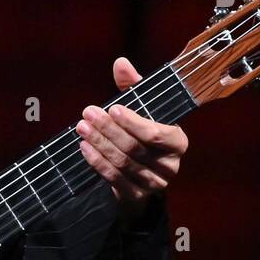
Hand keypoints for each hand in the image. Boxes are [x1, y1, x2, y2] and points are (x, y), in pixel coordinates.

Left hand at [75, 57, 188, 221]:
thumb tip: (120, 63)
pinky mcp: (136, 196)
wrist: (139, 177)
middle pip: (135, 147)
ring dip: (99, 144)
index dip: (133, 122)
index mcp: (177, 142)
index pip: (157, 133)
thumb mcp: (141, 109)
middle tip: (87, 114)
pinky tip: (84, 147)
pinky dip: (97, 162)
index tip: (111, 107)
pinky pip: (114, 178)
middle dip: (108, 129)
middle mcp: (170, 165)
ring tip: (82, 128)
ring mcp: (154, 183)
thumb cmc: (142, 136)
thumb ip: (133, 87)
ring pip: (123, 162)